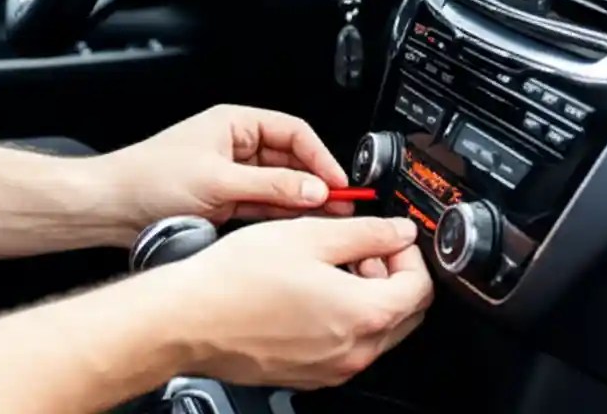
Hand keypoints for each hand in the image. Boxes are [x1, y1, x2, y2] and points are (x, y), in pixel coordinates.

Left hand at [92, 105, 353, 234]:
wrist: (107, 208)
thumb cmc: (147, 180)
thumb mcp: (218, 182)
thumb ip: (270, 188)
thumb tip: (313, 190)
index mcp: (235, 124)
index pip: (294, 134)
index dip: (320, 157)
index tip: (339, 182)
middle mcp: (235, 146)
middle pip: (290, 161)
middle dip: (315, 183)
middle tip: (340, 205)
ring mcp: (231, 175)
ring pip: (279, 187)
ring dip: (300, 202)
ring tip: (324, 220)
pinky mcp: (224, 201)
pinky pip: (263, 206)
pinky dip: (280, 216)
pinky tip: (295, 227)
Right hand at [157, 216, 433, 389]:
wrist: (187, 319)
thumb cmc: (236, 280)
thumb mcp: (310, 236)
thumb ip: (367, 233)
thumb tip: (400, 232)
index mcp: (364, 314)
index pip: (419, 287)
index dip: (411, 255)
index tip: (393, 237)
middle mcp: (354, 351)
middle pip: (404, 313)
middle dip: (393, 276)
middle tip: (365, 248)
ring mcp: (331, 368)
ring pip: (376, 331)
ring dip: (369, 296)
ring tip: (332, 265)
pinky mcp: (308, 375)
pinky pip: (345, 346)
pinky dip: (343, 318)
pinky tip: (312, 291)